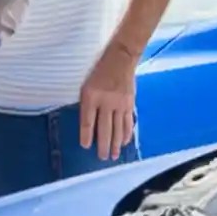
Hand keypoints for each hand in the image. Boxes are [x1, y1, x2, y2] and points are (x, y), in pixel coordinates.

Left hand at [79, 42, 138, 160]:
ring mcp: (120, 103)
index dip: (87, 135)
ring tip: (113, 155)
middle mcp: (106, 101)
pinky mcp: (130, 103)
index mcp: (91, 96)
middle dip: (103, 145)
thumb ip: (87, 103)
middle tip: (102, 157)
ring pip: (118, 128)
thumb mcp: (86, 85)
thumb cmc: (98, 71)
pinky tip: (123, 142)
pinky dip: (126, 133)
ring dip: (115, 144)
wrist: (120, 58)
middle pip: (104, 128)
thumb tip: (88, 124)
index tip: (86, 146)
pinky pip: (128, 122)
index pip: (88, 121)